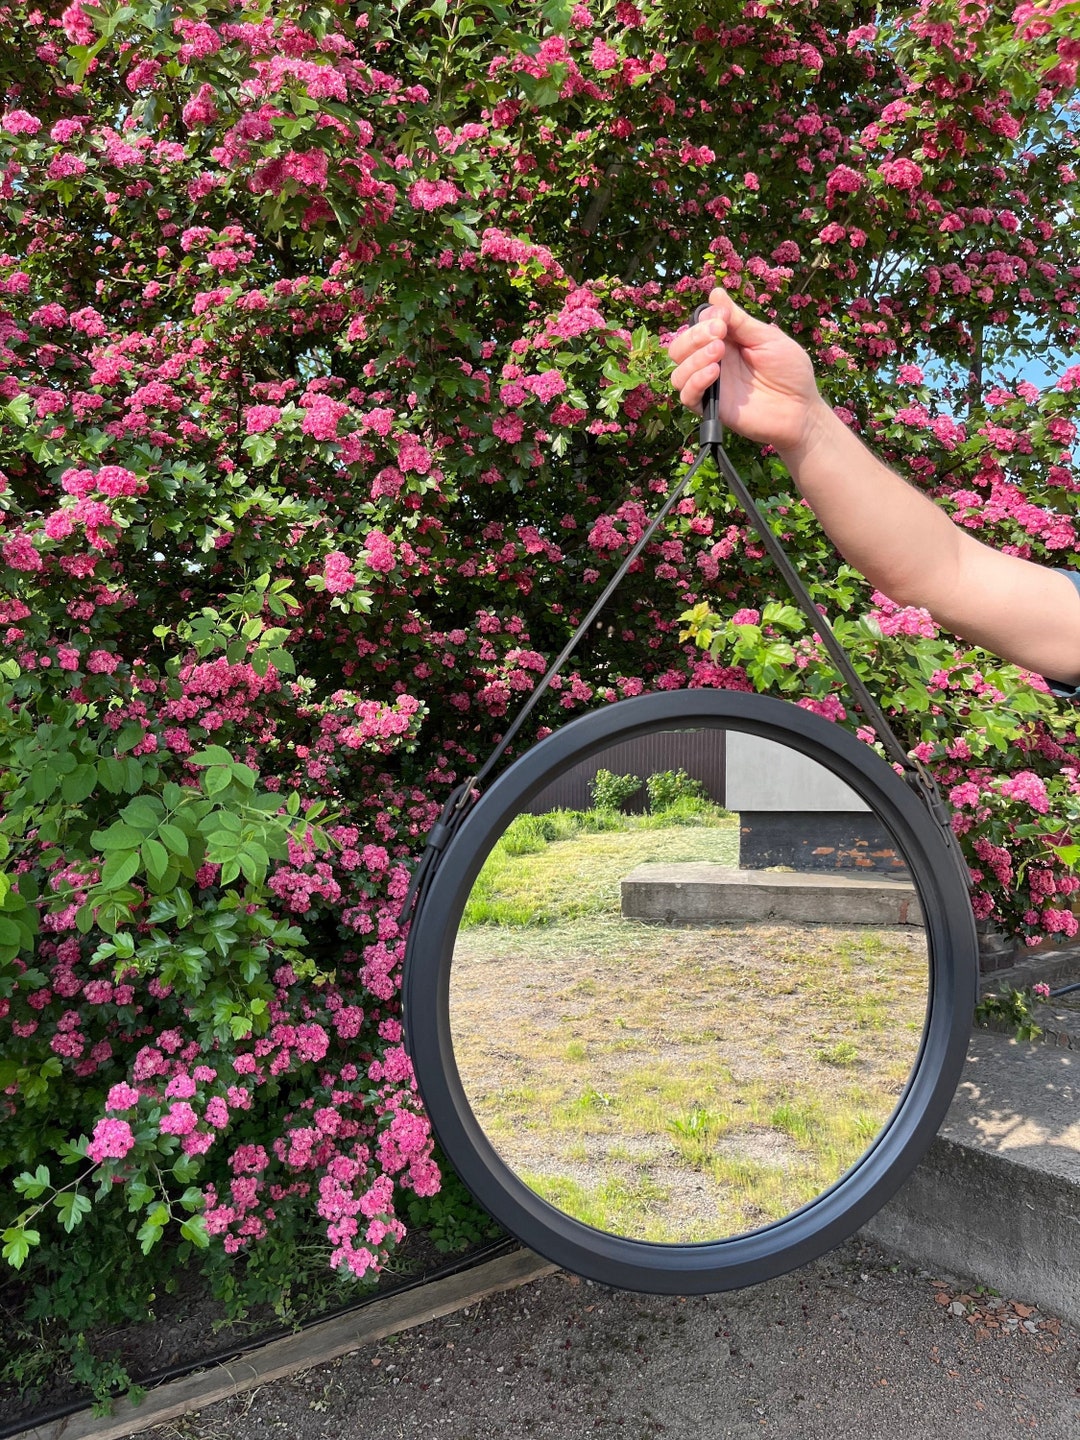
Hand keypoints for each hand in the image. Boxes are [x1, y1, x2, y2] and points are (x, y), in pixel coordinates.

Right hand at [667, 287, 829, 456]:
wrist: (801, 408)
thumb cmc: (789, 371)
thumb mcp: (767, 338)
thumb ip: (739, 320)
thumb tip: (715, 293)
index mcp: (725, 341)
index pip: (697, 326)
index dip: (704, 319)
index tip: (723, 318)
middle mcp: (713, 362)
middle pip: (679, 348)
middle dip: (693, 336)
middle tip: (718, 333)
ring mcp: (711, 385)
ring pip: (678, 372)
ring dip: (693, 358)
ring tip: (718, 353)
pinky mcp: (712, 408)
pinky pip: (688, 396)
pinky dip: (695, 381)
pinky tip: (714, 372)